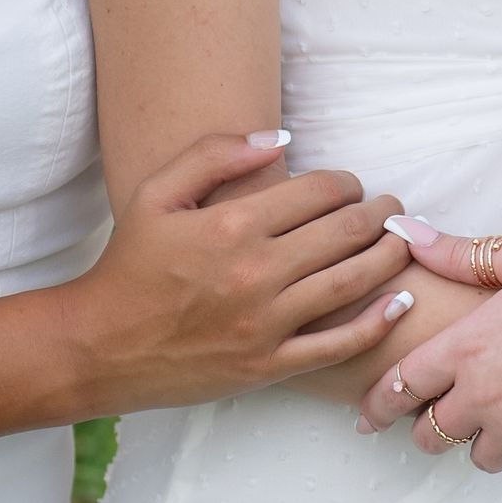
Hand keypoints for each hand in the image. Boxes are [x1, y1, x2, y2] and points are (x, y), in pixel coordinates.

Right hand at [70, 134, 411, 408]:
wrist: (99, 345)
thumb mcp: (156, 194)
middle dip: (379, 213)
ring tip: (402, 241)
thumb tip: (281, 137)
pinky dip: (377, 323)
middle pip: (346, 232)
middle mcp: (256, 272)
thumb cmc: (128, 265)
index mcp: (233, 225)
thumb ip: (215, 154)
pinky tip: (400, 303)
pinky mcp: (269, 365)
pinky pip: (338, 345)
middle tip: (391, 207)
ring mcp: (266, 323)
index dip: (346, 182)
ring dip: (389, 256)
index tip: (351, 185)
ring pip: (353, 282)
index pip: (318, 191)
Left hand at [359, 227, 501, 473]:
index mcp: (471, 346)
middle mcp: (487, 396)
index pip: (400, 386)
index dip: (378, 404)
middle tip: (444, 414)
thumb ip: (459, 254)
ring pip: (480, 456)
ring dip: (485, 440)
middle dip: (430, 426)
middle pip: (430, 434)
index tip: (367, 417)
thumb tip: (405, 232)